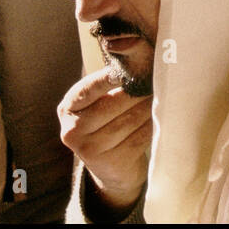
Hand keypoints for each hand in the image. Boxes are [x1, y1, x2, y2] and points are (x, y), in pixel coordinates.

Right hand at [58, 68, 152, 213]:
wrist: (111, 167)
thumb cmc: (106, 123)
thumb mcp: (97, 103)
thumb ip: (108, 82)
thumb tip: (135, 61)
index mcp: (67, 109)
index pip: (88, 89)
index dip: (108, 78)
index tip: (128, 68)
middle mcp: (73, 131)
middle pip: (110, 106)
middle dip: (136, 92)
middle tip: (154, 78)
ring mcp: (91, 150)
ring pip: (128, 121)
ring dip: (148, 106)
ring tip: (160, 95)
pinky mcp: (112, 163)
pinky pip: (139, 138)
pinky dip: (152, 125)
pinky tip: (159, 116)